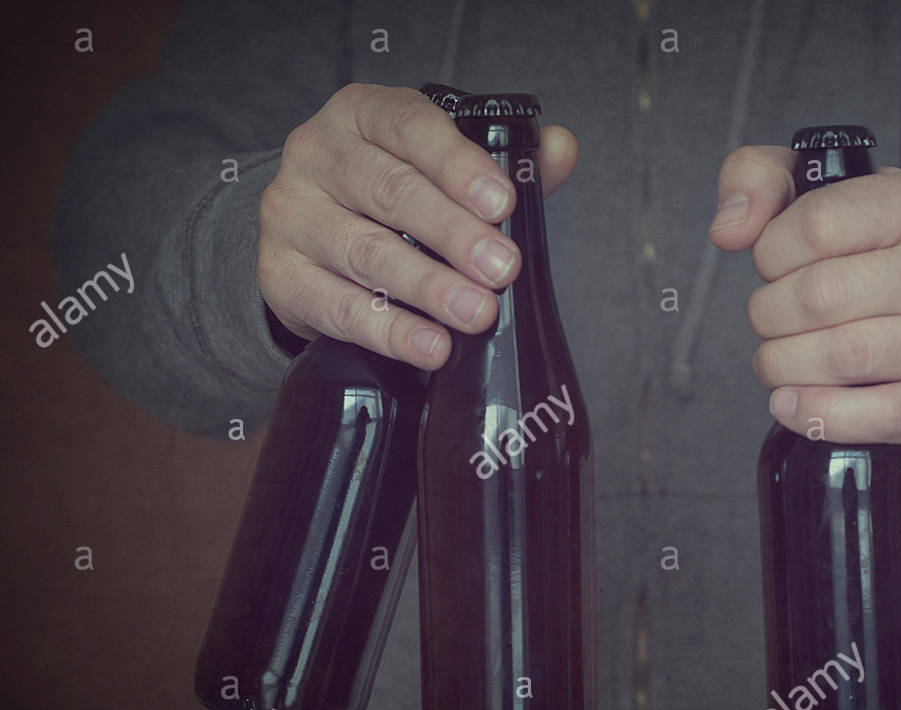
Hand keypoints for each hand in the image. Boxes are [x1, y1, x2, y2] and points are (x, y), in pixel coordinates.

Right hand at [258, 82, 578, 367]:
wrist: (312, 236)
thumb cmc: (390, 194)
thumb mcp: (442, 167)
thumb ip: (505, 162)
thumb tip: (562, 149)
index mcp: (363, 114)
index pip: (411, 128)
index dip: (459, 166)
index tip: (503, 204)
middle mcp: (317, 154)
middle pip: (390, 192)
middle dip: (453, 234)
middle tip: (501, 269)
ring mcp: (292, 215)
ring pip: (366, 252)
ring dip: (429, 287)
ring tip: (477, 313)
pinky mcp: (280, 274)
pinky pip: (338, 307)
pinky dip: (390, 331)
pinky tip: (430, 346)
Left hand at [710, 149, 900, 447]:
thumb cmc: (869, 253)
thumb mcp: (815, 193)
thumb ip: (757, 178)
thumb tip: (729, 229)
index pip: (816, 224)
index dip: (770, 253)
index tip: (776, 265)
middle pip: (820, 296)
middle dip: (769, 315)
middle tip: (773, 320)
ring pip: (842, 357)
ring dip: (784, 365)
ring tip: (781, 360)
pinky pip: (882, 415)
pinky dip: (819, 414)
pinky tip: (792, 404)